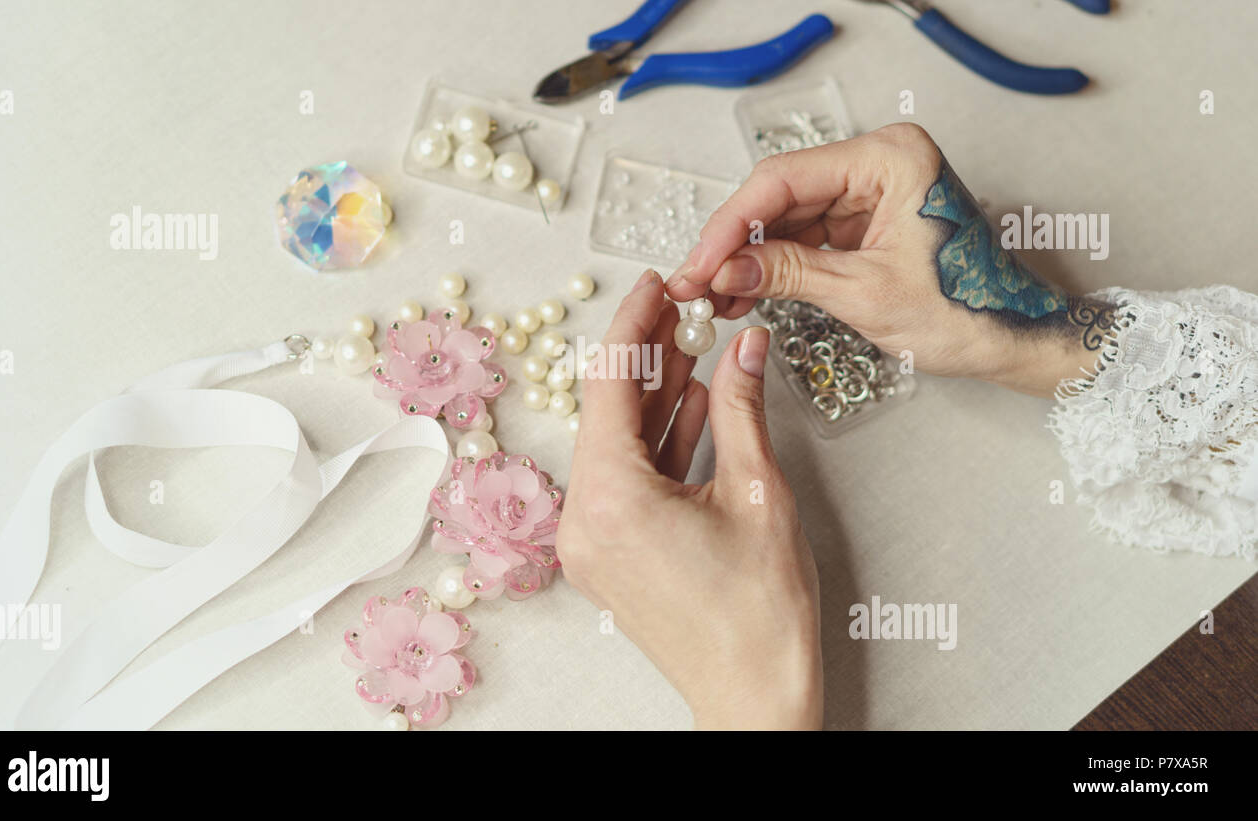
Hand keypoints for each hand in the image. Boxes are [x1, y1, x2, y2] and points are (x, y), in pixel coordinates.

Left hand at [558, 270, 822, 729]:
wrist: (753, 697)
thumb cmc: (759, 616)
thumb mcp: (757, 493)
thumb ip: (742, 407)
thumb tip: (745, 346)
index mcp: (613, 499)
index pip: (611, 383)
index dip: (633, 324)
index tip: (652, 284)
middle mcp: (585, 520)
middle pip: (608, 411)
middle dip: (646, 357)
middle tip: (680, 309)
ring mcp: (591, 541)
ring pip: (616, 444)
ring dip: (653, 398)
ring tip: (691, 346)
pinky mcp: (608, 555)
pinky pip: (623, 480)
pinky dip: (654, 444)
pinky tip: (689, 405)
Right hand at [666, 123, 1111, 397]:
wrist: (1011, 337)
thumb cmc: (966, 309)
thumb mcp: (863, 292)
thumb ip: (788, 272)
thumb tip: (726, 269)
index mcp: (889, 158)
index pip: (785, 179)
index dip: (732, 223)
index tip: (699, 261)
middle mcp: (880, 162)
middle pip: (782, 195)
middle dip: (736, 243)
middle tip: (696, 282)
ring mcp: (873, 190)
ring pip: (790, 218)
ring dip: (751, 258)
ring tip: (717, 297)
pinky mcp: (868, 218)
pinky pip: (809, 236)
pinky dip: (777, 265)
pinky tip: (746, 290)